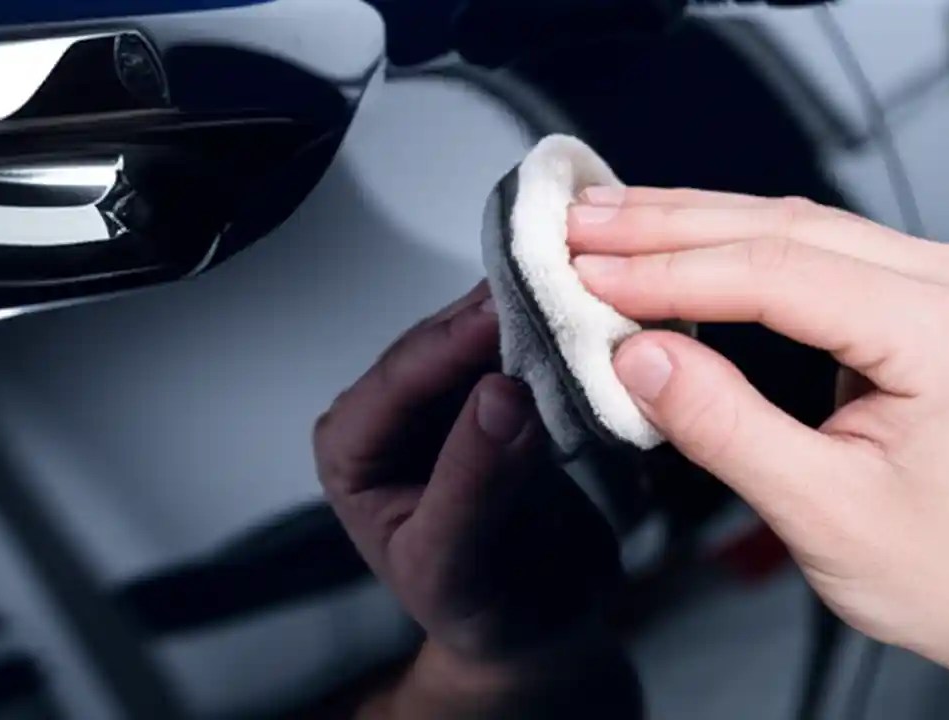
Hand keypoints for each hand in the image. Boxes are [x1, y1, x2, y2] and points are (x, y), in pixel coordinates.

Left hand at [312, 282, 621, 667]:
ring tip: (586, 295)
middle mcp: (395, 412)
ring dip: (536, 320)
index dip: (453, 342)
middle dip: (499, 318)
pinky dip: (561, 344)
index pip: (398, 379)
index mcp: (353, 448)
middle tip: (561, 286)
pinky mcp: (506, 398)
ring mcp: (452, 399)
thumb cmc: (482, 612)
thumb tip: (501, 393)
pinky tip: (596, 328)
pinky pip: (531, 356)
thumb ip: (473, 484)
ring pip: (491, 339)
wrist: (541, 629)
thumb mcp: (458, 565)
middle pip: (444, 345)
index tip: (510, 309)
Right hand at [567, 187, 948, 692]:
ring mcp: (934, 279)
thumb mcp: (824, 514)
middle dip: (667, 227)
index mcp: (943, 332)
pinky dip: (725, 246)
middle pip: (783, 229)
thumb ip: (725, 427)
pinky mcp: (908, 292)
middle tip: (576, 226)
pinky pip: (805, 249)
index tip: (588, 275)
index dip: (672, 274)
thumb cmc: (946, 566)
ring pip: (789, 225)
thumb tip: (638, 357)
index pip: (781, 276)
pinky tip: (670, 240)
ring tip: (602, 221)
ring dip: (689, 223)